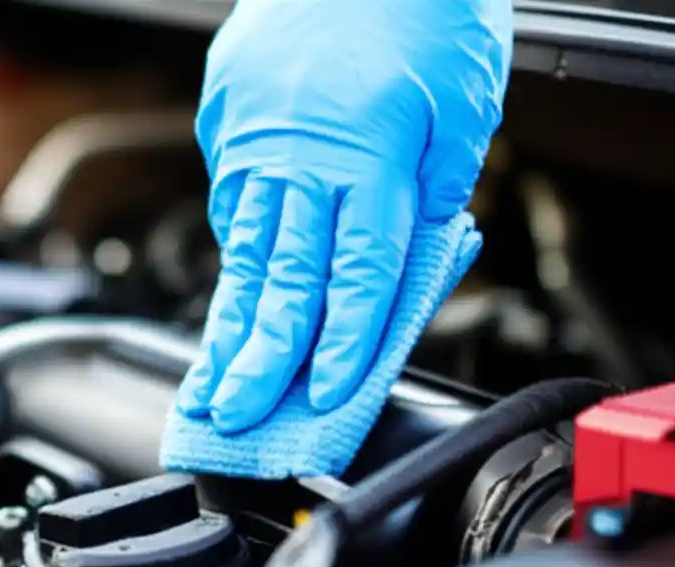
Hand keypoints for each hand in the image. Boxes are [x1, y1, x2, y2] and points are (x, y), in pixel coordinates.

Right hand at [177, 0, 512, 431]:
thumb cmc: (418, 6)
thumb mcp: (461, 98)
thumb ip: (438, 182)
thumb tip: (418, 247)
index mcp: (369, 157)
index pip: (358, 274)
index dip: (346, 342)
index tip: (329, 395)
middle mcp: (302, 158)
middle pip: (284, 277)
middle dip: (260, 358)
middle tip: (236, 417)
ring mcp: (254, 142)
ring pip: (245, 252)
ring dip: (230, 325)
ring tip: (213, 383)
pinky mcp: (228, 125)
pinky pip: (235, 206)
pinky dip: (238, 260)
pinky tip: (231, 304)